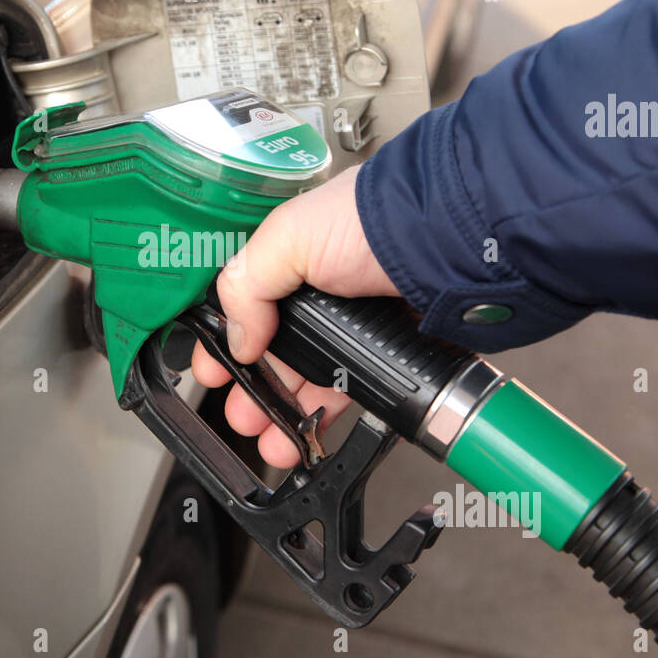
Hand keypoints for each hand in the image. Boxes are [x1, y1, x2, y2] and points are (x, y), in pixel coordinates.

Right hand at [190, 165, 399, 467]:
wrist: (446, 241)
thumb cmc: (372, 219)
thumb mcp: (287, 237)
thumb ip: (245, 286)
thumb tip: (235, 338)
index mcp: (285, 257)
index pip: (240, 305)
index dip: (222, 340)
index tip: (211, 372)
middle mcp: (315, 290)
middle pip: (272, 350)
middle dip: (251, 389)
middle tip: (240, 415)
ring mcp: (349, 322)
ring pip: (306, 376)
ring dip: (283, 412)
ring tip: (270, 437)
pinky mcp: (380, 349)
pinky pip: (346, 389)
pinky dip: (324, 414)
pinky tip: (310, 429)